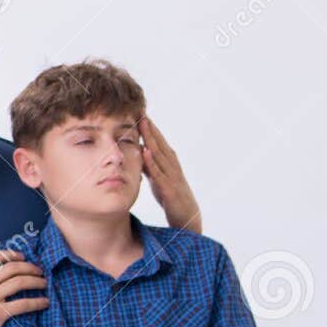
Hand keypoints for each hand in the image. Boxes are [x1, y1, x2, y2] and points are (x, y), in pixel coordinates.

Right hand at [0, 250, 48, 326]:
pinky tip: (45, 302)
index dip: (12, 254)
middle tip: (39, 271)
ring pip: (19, 282)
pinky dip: (37, 302)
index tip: (23, 256)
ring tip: (45, 283)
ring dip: (36, 282)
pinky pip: (23, 304)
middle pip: (11, 268)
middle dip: (29, 267)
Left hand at [140, 114, 201, 232]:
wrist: (187, 216)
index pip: (158, 140)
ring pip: (159, 154)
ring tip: (143, 124)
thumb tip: (139, 152)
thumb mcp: (158, 179)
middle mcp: (172, 165)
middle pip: (159, 142)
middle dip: (150, 127)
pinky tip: (145, 151)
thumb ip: (150, 166)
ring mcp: (171, 175)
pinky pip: (158, 173)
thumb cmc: (172, 196)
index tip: (139, 112)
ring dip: (151, 138)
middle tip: (141, 110)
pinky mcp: (168, 188)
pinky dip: (152, 162)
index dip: (149, 127)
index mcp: (170, 162)